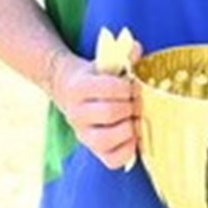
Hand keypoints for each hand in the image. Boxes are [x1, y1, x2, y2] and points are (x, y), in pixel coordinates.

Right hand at [50, 53, 138, 169]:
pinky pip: (112, 160)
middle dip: (131, 106)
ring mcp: (83, 133)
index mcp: (79, 87)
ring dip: (128, 129)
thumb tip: (136, 48)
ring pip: (106, 139)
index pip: (109, 88)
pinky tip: (133, 136)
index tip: (133, 85)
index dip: (127, 87)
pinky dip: (127, 150)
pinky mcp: (93, 149)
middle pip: (110, 113)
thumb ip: (123, 55)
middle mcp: (76, 113)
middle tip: (138, 102)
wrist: (69, 88)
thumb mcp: (107, 61)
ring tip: (135, 118)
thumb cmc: (97, 74)